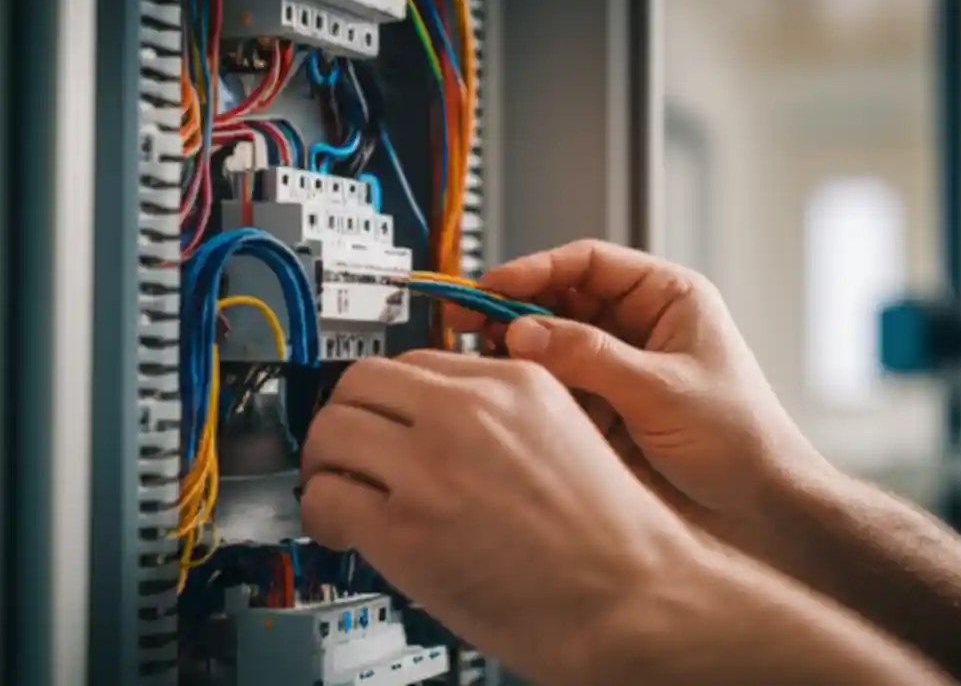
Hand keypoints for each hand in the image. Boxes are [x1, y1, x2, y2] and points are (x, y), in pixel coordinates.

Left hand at [298, 351, 708, 684]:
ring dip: (326, 464)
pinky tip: (341, 532)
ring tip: (339, 492)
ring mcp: (433, 465)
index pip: (415, 362)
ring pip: (331, 432)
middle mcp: (470, 411)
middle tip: (348, 454)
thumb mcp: (569, 436)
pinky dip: (323, 515)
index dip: (390, 399)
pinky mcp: (406, 526)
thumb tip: (436, 429)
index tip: (381, 421)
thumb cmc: (615, 537)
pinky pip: (327, 497)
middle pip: (360, 382)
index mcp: (515, 382)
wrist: (638, 597)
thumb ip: (502, 420)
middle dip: (346, 418)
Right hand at [449, 240, 833, 536]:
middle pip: (563, 300)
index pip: (589, 263)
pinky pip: (558, 386)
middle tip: (466, 320)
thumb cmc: (740, 439)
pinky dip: (531, 388)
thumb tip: (523, 330)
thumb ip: (589, 356)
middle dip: (516, 309)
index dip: (537, 269)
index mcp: (668, 298)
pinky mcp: (606, 407)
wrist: (759, 508)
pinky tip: (509, 395)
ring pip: (554, 343)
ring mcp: (620, 366)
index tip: (493, 286)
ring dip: (518, 351)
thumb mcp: (662, 389)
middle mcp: (640, 326)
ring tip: (481, 362)